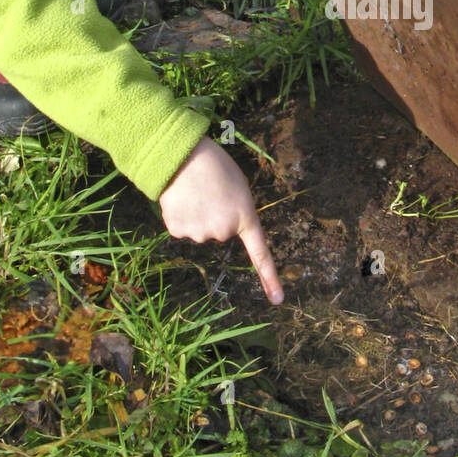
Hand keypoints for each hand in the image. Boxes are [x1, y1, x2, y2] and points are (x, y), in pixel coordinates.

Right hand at [158, 137, 282, 303]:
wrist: (183, 156)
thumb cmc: (216, 165)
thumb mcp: (239, 187)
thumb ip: (238, 212)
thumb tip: (222, 228)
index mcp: (245, 218)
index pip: (260, 254)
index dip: (270, 278)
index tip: (278, 300)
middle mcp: (224, 232)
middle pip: (221, 233)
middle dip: (217, 217)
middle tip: (211, 194)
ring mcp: (200, 234)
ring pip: (201, 231)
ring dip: (197, 216)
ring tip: (195, 193)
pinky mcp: (179, 231)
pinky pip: (183, 229)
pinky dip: (181, 216)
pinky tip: (182, 199)